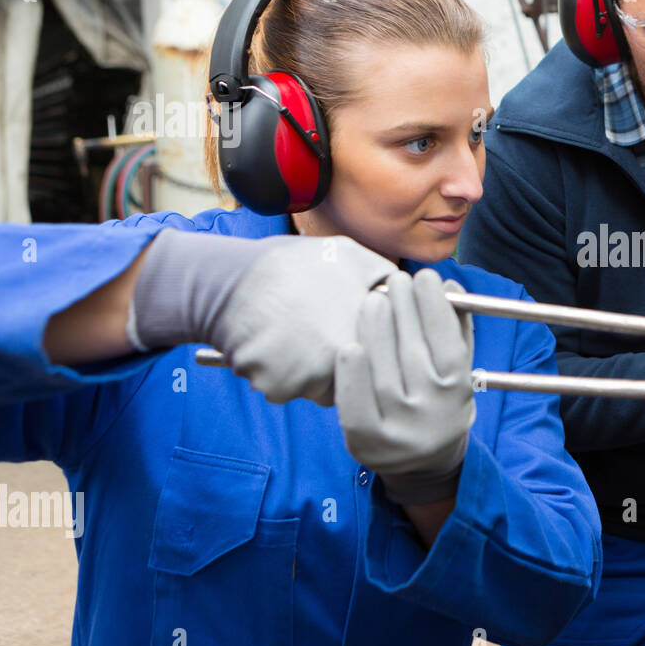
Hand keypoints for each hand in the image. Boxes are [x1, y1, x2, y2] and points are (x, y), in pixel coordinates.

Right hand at [129, 230, 396, 404]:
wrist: (228, 282)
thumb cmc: (293, 265)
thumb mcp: (352, 257)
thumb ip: (388, 280)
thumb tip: (416, 294)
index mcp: (364, 326)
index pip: (388, 354)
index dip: (381, 343)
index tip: (365, 329)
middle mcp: (341, 357)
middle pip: (360, 375)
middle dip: (352, 360)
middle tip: (329, 332)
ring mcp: (308, 376)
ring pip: (326, 386)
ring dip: (317, 370)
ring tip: (301, 333)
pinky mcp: (278, 387)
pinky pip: (293, 388)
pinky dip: (286, 374)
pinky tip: (279, 345)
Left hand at [335, 269, 474, 504]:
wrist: (423, 461)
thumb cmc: (439, 400)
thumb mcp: (458, 369)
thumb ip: (458, 329)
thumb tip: (451, 285)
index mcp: (458, 391)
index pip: (447, 343)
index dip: (435, 307)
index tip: (424, 277)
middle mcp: (431, 412)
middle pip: (413, 352)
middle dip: (403, 308)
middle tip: (395, 279)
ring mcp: (397, 429)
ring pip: (383, 372)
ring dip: (376, 329)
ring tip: (373, 300)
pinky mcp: (366, 441)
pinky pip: (356, 403)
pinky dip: (352, 374)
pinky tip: (350, 345)